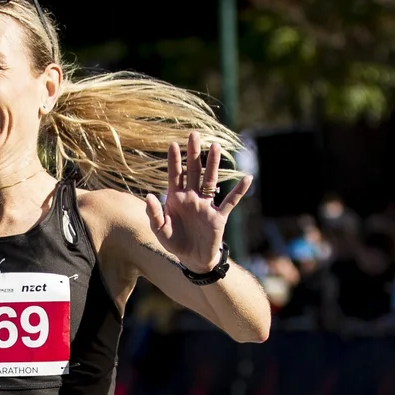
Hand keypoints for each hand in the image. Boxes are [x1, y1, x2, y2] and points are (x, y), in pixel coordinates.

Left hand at [144, 131, 251, 272]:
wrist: (192, 259)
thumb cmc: (175, 242)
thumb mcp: (160, 231)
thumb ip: (153, 214)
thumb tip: (148, 195)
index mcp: (176, 199)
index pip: (175, 176)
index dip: (174, 161)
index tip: (173, 144)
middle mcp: (192, 197)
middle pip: (193, 171)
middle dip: (194, 154)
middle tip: (194, 135)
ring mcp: (206, 205)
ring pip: (210, 181)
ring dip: (213, 164)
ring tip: (215, 147)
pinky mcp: (218, 217)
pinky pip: (230, 202)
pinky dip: (239, 191)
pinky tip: (247, 178)